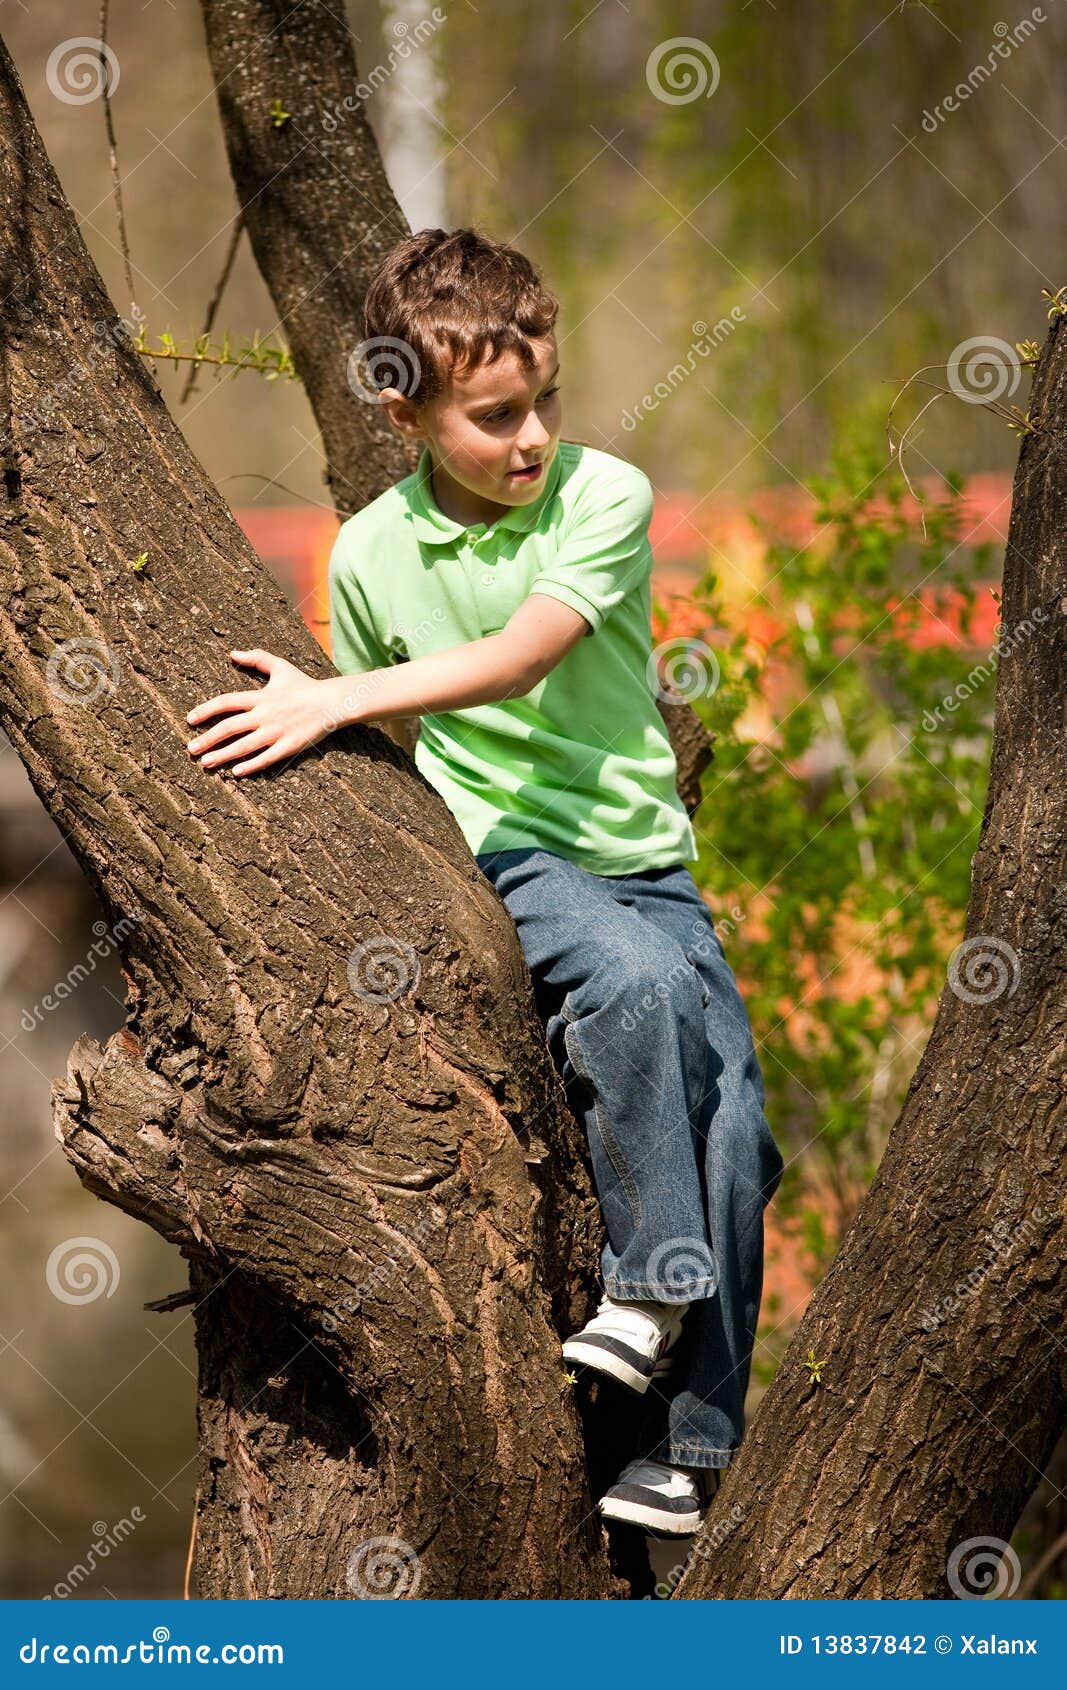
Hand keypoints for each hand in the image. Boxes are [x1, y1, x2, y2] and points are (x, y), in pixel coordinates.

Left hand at [186, 649, 332, 775]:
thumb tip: (233, 653)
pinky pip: (266, 758)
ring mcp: (276, 732)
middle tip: (191, 749)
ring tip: (205, 763)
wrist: (332, 702)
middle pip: (230, 727)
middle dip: (208, 739)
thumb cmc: (304, 685)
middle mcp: (265, 715)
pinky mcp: (289, 746)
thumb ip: (257, 658)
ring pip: (244, 746)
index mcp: (260, 696)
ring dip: (222, 755)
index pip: (226, 702)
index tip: (190, 720)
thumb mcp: (281, 667)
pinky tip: (236, 772)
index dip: (206, 710)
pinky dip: (251, 765)